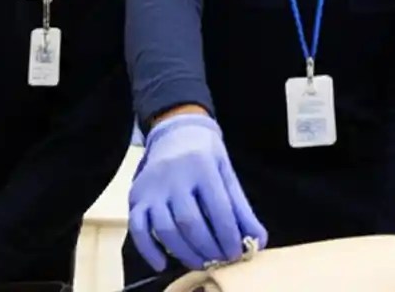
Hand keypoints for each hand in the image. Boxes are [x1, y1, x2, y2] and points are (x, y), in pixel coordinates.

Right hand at [128, 113, 267, 271]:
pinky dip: (148, 250)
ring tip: (201, 262)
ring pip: (165, 228)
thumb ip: (242, 209)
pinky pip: (137, 227)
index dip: (228, 235)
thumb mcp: (227, 174)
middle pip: (190, 221)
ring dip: (184, 253)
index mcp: (203, 167)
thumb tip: (258, 240)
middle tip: (220, 260)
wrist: (175, 131)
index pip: (218, 208)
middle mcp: (174, 176)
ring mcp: (152, 188)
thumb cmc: (206, 155)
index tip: (236, 253)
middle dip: (208, 248)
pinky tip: (163, 264)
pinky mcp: (136, 197)